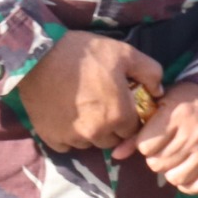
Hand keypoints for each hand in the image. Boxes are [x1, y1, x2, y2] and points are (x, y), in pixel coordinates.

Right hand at [15, 31, 169, 153]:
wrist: (38, 54)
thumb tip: (159, 91)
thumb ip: (150, 72)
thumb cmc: (84, 52)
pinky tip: (65, 114)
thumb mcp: (125, 53)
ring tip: (81, 107)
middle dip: (110, 126)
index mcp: (119, 116)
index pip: (132, 129)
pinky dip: (67, 135)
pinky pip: (66, 145)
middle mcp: (97, 133)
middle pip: (111, 139)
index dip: (127, 116)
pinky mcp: (51, 137)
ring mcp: (72, 137)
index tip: (118, 102)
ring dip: (89, 131)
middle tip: (100, 103)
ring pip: (89, 143)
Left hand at [125, 79, 197, 194]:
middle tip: (169, 147)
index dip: (146, 144)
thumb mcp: (162, 105)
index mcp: (177, 116)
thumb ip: (139, 130)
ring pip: (175, 179)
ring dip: (173, 172)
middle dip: (158, 158)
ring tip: (180, 158)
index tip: (156, 137)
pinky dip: (190, 183)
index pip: (145, 147)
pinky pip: (197, 188)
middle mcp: (194, 134)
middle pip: (157, 164)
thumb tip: (115, 155)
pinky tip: (191, 170)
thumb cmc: (190, 101)